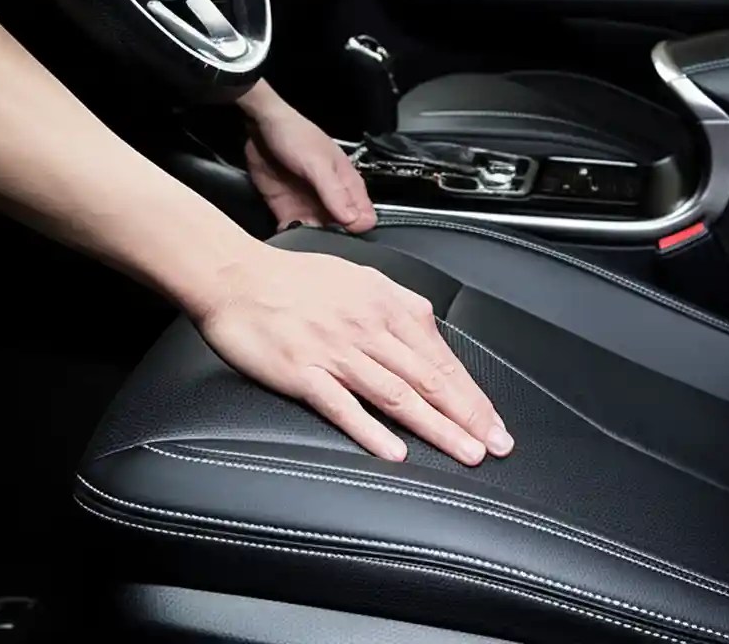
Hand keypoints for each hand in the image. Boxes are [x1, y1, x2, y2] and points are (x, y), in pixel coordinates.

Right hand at [197, 246, 513, 465]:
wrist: (234, 275)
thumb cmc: (293, 279)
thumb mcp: (358, 277)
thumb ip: (395, 306)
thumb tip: (427, 329)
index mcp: (386, 304)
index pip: (441, 357)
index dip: (472, 394)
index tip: (493, 422)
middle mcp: (368, 327)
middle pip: (429, 378)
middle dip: (468, 416)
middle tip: (495, 445)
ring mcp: (336, 351)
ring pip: (398, 395)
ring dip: (437, 427)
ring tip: (464, 452)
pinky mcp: (303, 372)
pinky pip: (344, 406)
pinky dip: (373, 431)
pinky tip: (396, 452)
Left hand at [239, 82, 376, 232]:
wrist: (260, 127)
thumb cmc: (296, 136)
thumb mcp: (318, 163)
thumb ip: (334, 192)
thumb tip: (354, 222)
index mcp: (348, 186)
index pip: (364, 217)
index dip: (356, 229)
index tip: (343, 234)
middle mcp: (331, 200)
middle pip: (342, 231)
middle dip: (334, 242)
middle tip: (321, 246)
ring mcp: (310, 206)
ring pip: (319, 235)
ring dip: (312, 243)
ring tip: (303, 243)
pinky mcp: (288, 210)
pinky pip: (294, 230)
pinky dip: (292, 238)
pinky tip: (287, 239)